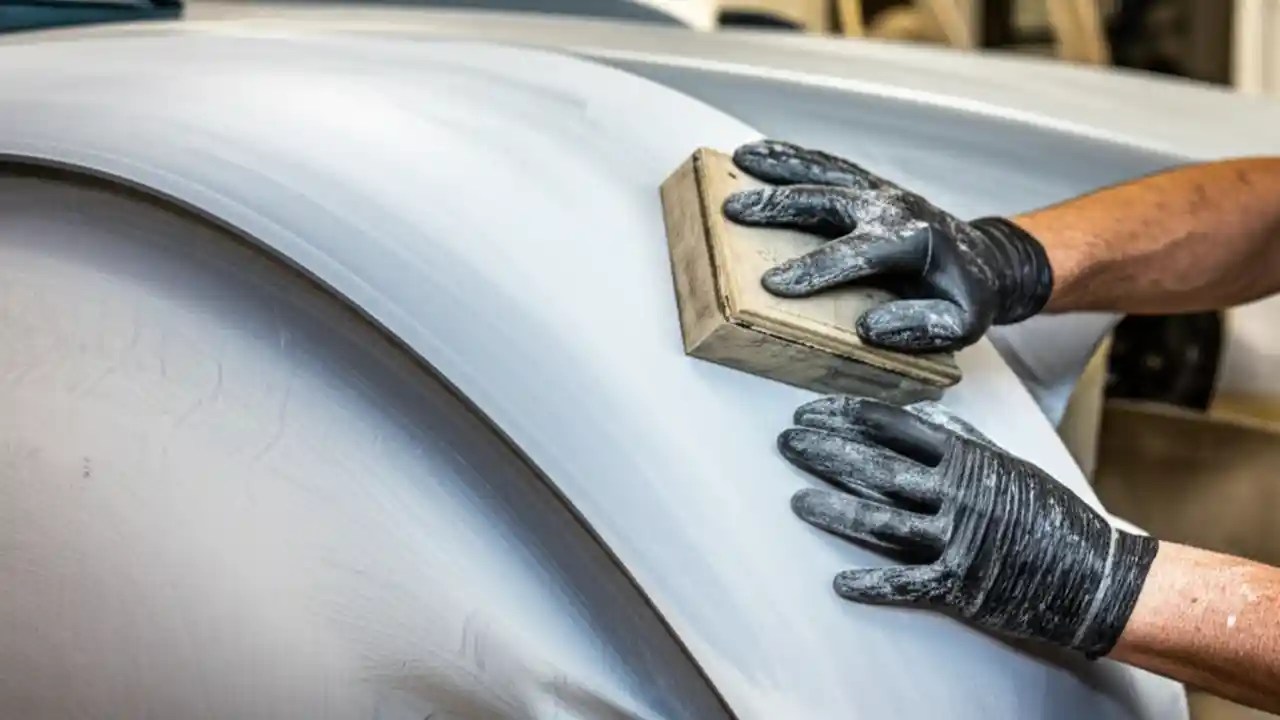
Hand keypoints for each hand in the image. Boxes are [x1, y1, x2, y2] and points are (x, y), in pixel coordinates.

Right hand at [724, 140, 1053, 351]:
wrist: (986, 258)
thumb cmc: (967, 295)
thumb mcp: (962, 323)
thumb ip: (920, 327)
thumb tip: (869, 327)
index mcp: (914, 243)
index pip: (855, 255)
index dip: (814, 270)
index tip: (774, 284)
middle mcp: (893, 208)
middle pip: (828, 200)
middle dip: (780, 204)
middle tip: (736, 209)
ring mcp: (879, 192)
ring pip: (824, 172)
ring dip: (779, 167)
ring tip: (740, 159)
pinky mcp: (868, 186)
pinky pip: (827, 166)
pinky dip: (792, 156)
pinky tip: (760, 154)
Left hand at [779, 395, 1157, 656]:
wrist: (1095, 575)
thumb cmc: (1049, 515)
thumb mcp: (1007, 463)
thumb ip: (961, 439)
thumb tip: (919, 411)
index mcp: (966, 458)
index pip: (892, 426)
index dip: (846, 416)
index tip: (811, 410)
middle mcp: (956, 493)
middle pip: (876, 467)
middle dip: (825, 453)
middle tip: (786, 443)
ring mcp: (956, 539)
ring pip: (880, 520)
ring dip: (833, 508)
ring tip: (796, 499)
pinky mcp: (959, 585)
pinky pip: (905, 582)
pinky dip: (870, 583)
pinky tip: (838, 581)